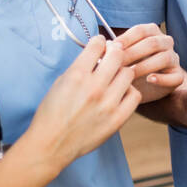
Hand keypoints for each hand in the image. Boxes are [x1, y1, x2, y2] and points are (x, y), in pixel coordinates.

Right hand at [17, 35, 140, 177]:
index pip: (96, 46)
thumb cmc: (52, 114)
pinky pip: (134, 96)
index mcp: (76, 76)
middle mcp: (94, 88)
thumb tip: (98, 54)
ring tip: (115, 78)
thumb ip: (80, 68)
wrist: (51, 145)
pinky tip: (120, 94)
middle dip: (115, 51)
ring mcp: (108, 104)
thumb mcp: (60, 84)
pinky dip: (129, 92)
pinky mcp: (117, 119)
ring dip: (122, 72)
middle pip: (117, 56)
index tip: (100, 44)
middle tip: (112, 55)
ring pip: (128, 74)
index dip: (99, 42)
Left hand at [115, 23, 184, 103]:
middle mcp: (165, 42)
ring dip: (145, 66)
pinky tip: (149, 79)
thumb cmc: (128, 68)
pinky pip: (175, 76)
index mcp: (151, 32)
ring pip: (165, 58)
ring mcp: (174, 59)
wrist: (141, 88)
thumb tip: (106, 46)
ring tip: (130, 74)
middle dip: (133, 53)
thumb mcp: (119, 58)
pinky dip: (162, 78)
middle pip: (153, 43)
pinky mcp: (178, 76)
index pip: (140, 30)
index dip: (126, 38)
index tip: (113, 48)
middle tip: (117, 64)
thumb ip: (114, 51)